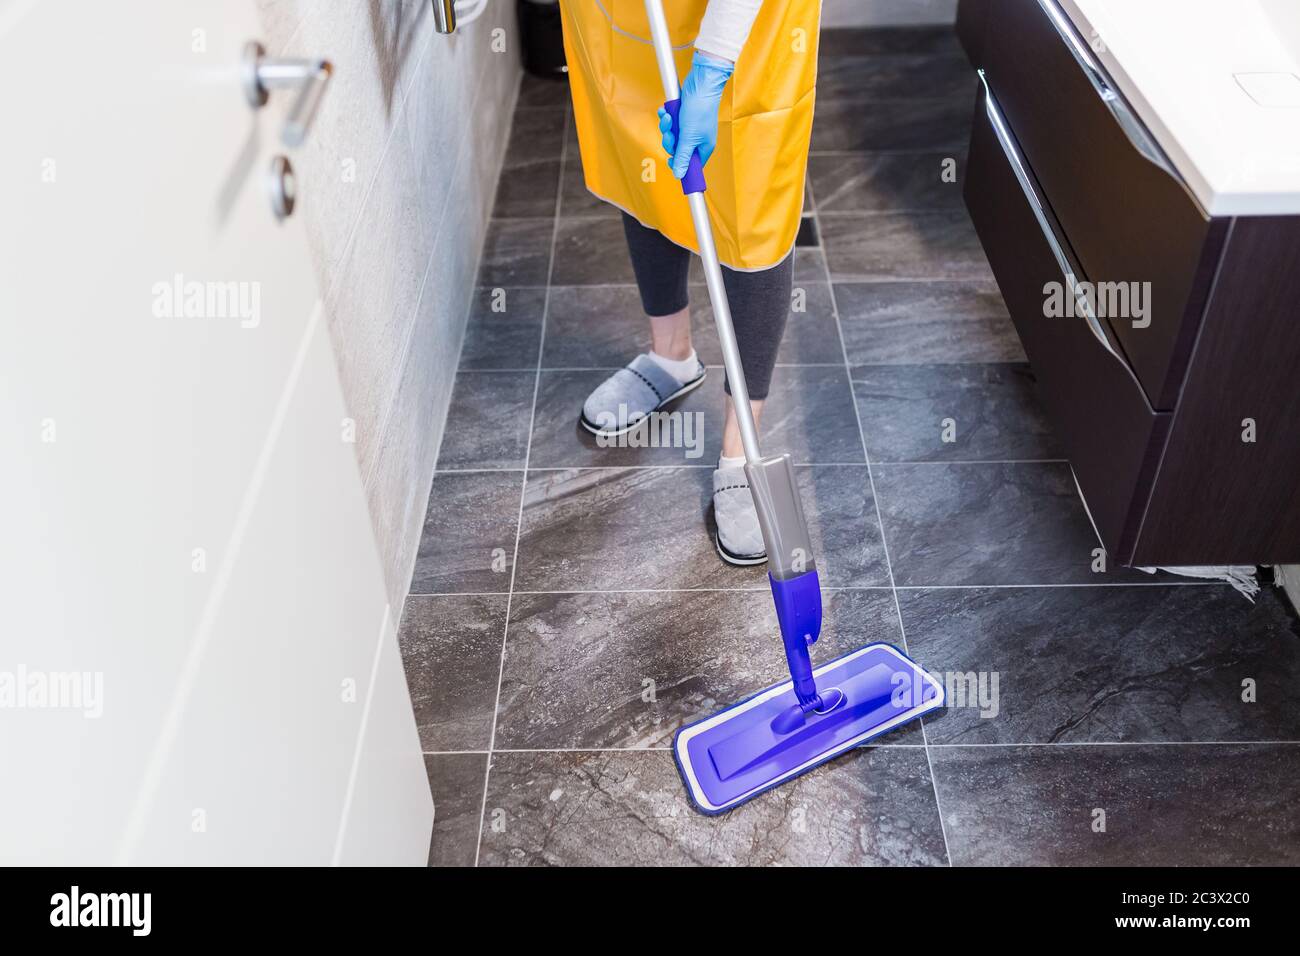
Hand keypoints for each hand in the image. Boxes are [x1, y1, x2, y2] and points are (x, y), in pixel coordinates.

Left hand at [656, 51, 733, 179]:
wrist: (700, 83)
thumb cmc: (699, 110)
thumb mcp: (689, 138)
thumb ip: (683, 157)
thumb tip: (679, 175)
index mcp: (703, 147)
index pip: (691, 165)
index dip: (680, 164)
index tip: (670, 161)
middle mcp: (697, 139)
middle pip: (677, 150)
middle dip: (670, 141)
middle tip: (671, 134)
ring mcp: (689, 127)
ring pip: (672, 136)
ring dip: (667, 127)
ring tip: (669, 117)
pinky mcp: (682, 116)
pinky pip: (670, 123)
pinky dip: (666, 117)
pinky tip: (665, 111)